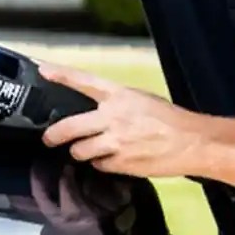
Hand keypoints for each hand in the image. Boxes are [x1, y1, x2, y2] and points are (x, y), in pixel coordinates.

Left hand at [40, 63, 206, 178]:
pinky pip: (99, 165)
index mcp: (119, 95)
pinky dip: (101, 163)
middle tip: (48, 138)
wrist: (192, 142)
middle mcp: (113, 117)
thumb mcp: (140, 99)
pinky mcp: (122, 163)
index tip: (42, 70)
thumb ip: (115, 103)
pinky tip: (111, 159)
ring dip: (80, 152)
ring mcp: (115, 142)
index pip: (83, 81)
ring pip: (80, 150)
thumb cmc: (169, 118)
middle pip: (69, 127)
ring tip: (87, 150)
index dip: (61, 75)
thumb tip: (94, 111)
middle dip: (54, 135)